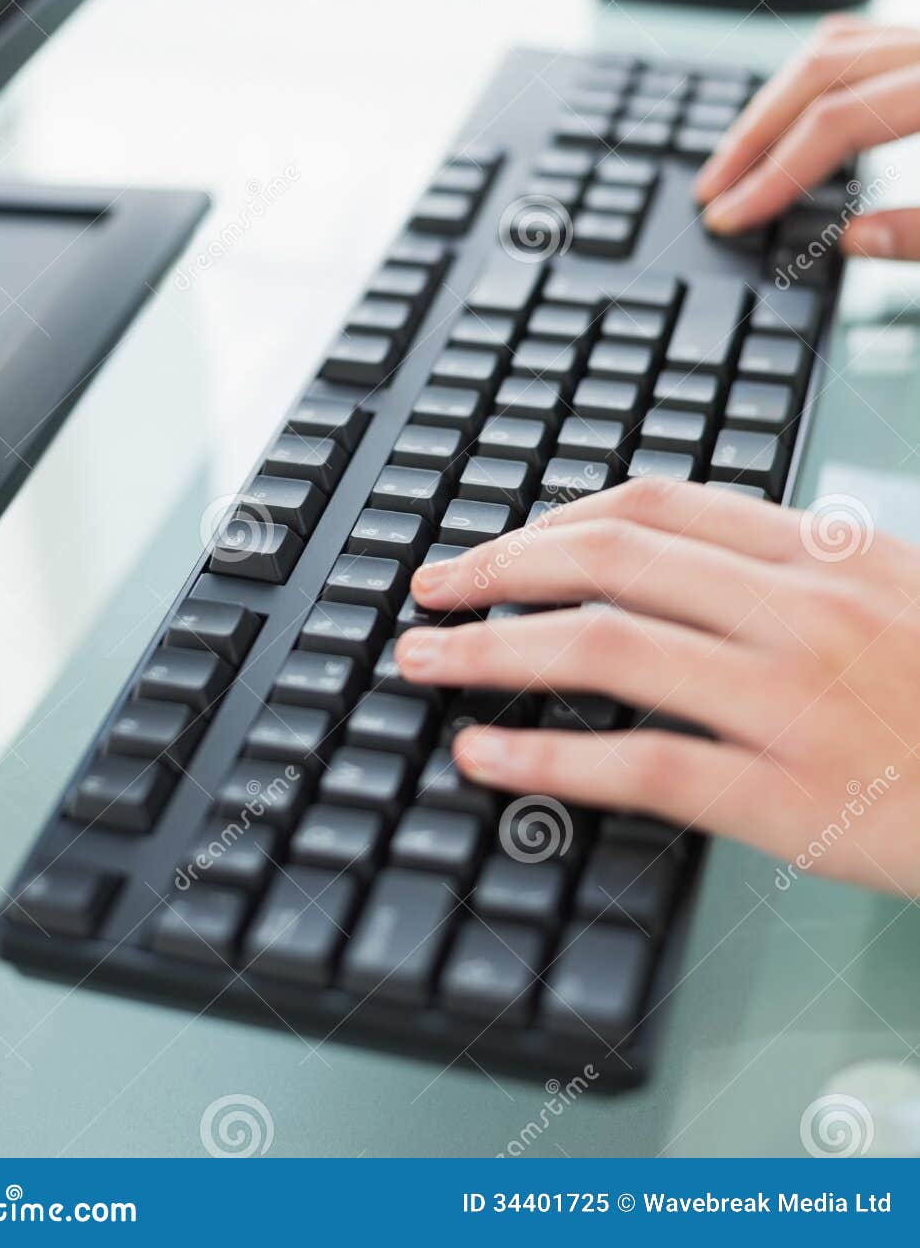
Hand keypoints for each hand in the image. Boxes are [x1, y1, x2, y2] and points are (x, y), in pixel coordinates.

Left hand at [394, 479, 919, 895]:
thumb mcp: (898, 594)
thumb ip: (796, 569)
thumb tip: (682, 564)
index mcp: (826, 551)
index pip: (658, 502)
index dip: (556, 518)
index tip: (502, 543)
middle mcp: (801, 608)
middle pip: (611, 556)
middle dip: (499, 566)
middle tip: (432, 588)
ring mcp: (793, 699)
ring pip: (605, 646)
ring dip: (493, 649)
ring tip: (424, 660)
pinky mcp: (791, 794)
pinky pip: (642, 766)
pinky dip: (546, 755)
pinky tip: (484, 754)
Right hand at [695, 14, 919, 253]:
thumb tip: (854, 240)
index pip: (835, 122)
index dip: (775, 174)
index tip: (733, 215)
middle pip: (819, 72)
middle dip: (754, 135)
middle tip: (714, 187)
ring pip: (832, 46)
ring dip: (776, 101)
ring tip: (741, 155)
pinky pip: (859, 41)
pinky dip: (815, 76)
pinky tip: (794, 114)